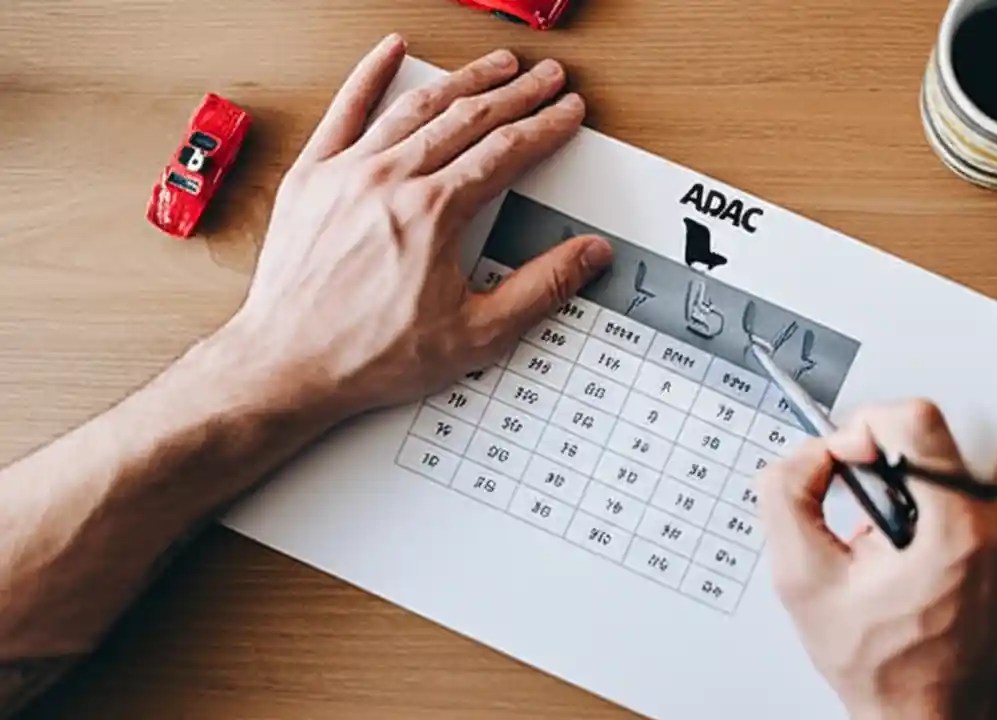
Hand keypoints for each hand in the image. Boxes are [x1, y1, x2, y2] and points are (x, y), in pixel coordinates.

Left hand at [224, 34, 612, 415]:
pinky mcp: (312, 176)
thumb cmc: (370, 354)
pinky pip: (345, 109)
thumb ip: (541, 288)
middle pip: (469, 119)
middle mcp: (390, 180)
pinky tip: (392, 51)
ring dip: (464, 80)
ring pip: (418, 108)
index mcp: (434, 213)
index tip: (566, 113)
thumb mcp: (476, 334)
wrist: (288, 365)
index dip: (545, 127)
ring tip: (496, 66)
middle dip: (517, 93)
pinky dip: (371, 75)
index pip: (507, 152)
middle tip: (545, 78)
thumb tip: (588, 256)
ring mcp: (347, 172)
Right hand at [757, 401, 996, 719]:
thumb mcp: (804, 582)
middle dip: (876, 471)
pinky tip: (905, 559)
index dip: (864, 425)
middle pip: (925, 440)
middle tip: (857, 523)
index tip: (844, 459)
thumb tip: (807, 453)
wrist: (932, 717)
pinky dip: (924, 511)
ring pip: (940, 465)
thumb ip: (787, 498)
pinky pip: (961, 493)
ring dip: (899, 494)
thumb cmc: (883, 666)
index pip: (915, 418)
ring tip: (881, 552)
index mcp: (960, 527)